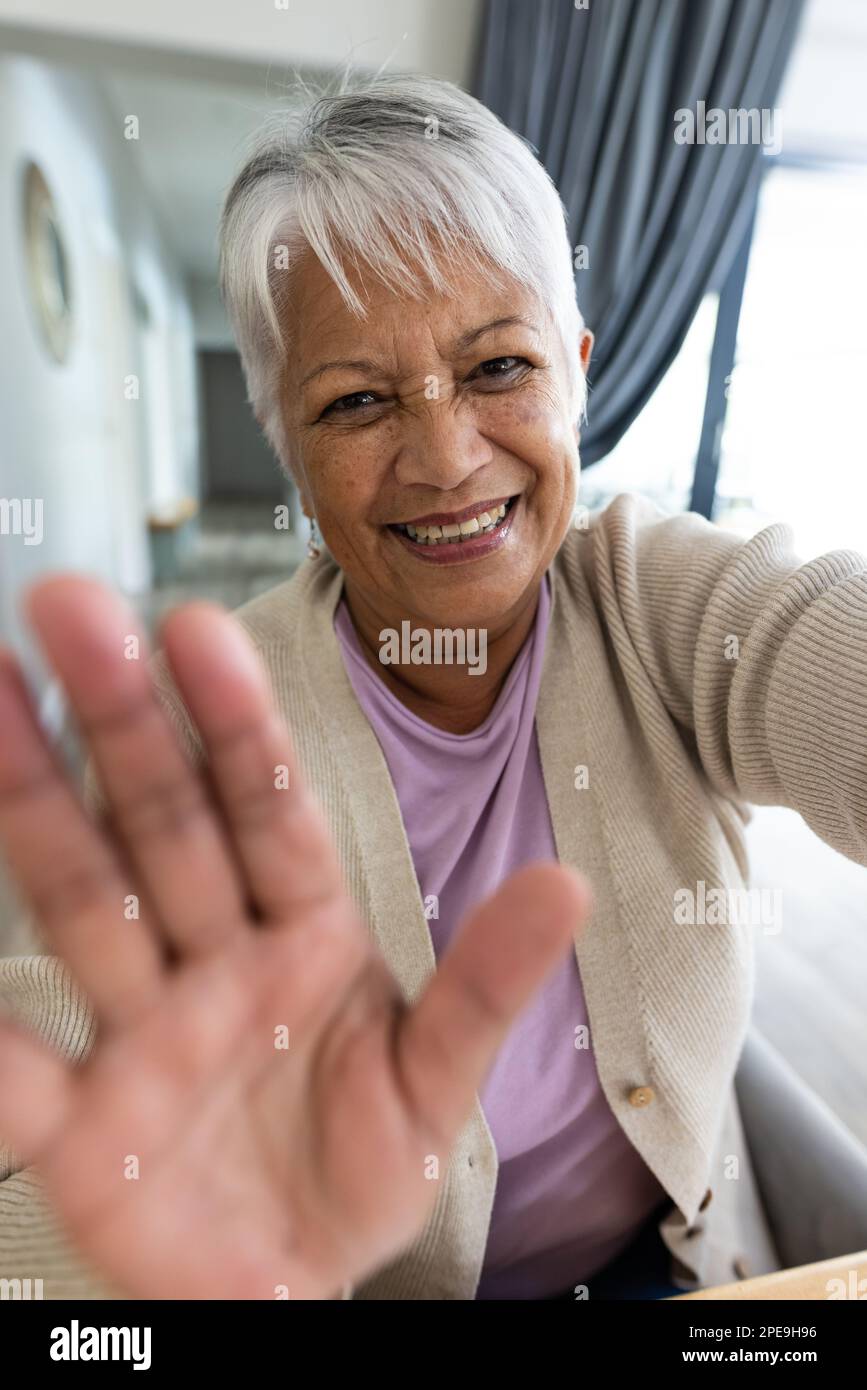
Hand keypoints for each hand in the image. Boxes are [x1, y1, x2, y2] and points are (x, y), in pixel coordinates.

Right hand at [0, 576, 590, 1298]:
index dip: (235, 722)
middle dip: (122, 721)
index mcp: (302, 934)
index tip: (198, 628)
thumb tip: (566, 885)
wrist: (292, 1283)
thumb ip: (487, 987)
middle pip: (163, 825)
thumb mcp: (438, 1083)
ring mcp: (137, 1033)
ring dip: (35, 804)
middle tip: (71, 609)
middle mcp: (209, 960)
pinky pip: (20, 1071)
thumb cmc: (358, 1169)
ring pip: (84, 901)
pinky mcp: (75, 1125)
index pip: (266, 808)